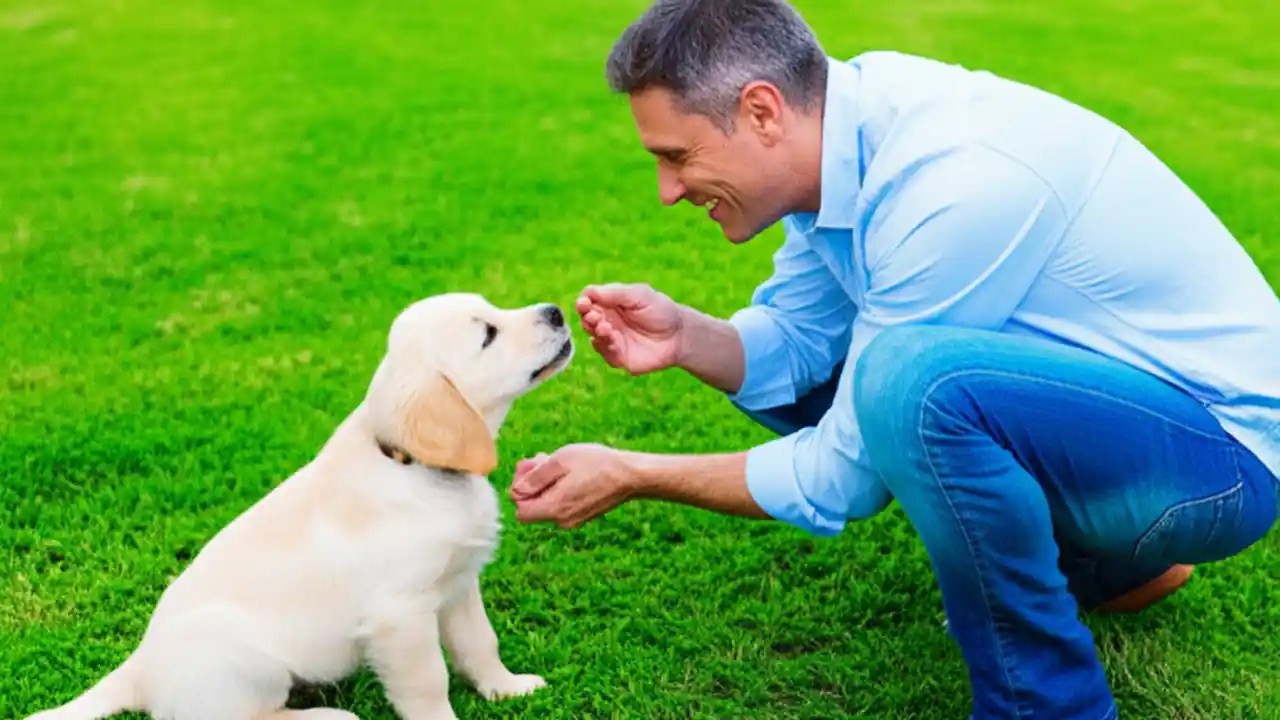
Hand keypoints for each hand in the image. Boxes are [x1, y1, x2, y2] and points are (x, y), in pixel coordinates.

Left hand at [510, 444, 638, 528]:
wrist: (631, 476)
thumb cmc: (596, 464)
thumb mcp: (560, 461)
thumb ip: (534, 478)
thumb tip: (515, 491)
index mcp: (554, 508)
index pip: (520, 509)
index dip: (519, 488)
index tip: (530, 468)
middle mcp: (562, 520)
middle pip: (532, 507)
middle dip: (531, 484)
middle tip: (540, 460)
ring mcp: (574, 520)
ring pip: (547, 504)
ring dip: (545, 484)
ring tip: (555, 462)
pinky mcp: (583, 515)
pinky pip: (561, 505)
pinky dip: (558, 489)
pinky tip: (569, 472)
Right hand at [575, 283, 685, 374]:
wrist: (680, 335)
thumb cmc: (661, 311)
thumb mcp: (639, 295)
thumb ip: (615, 294)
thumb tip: (588, 292)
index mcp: (610, 304)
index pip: (589, 302)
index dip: (584, 302)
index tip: (584, 303)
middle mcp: (608, 322)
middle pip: (587, 320)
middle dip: (587, 318)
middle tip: (594, 316)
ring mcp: (613, 340)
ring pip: (594, 337)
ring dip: (596, 332)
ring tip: (605, 327)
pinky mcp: (619, 358)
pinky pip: (606, 354)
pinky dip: (605, 347)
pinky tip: (611, 340)